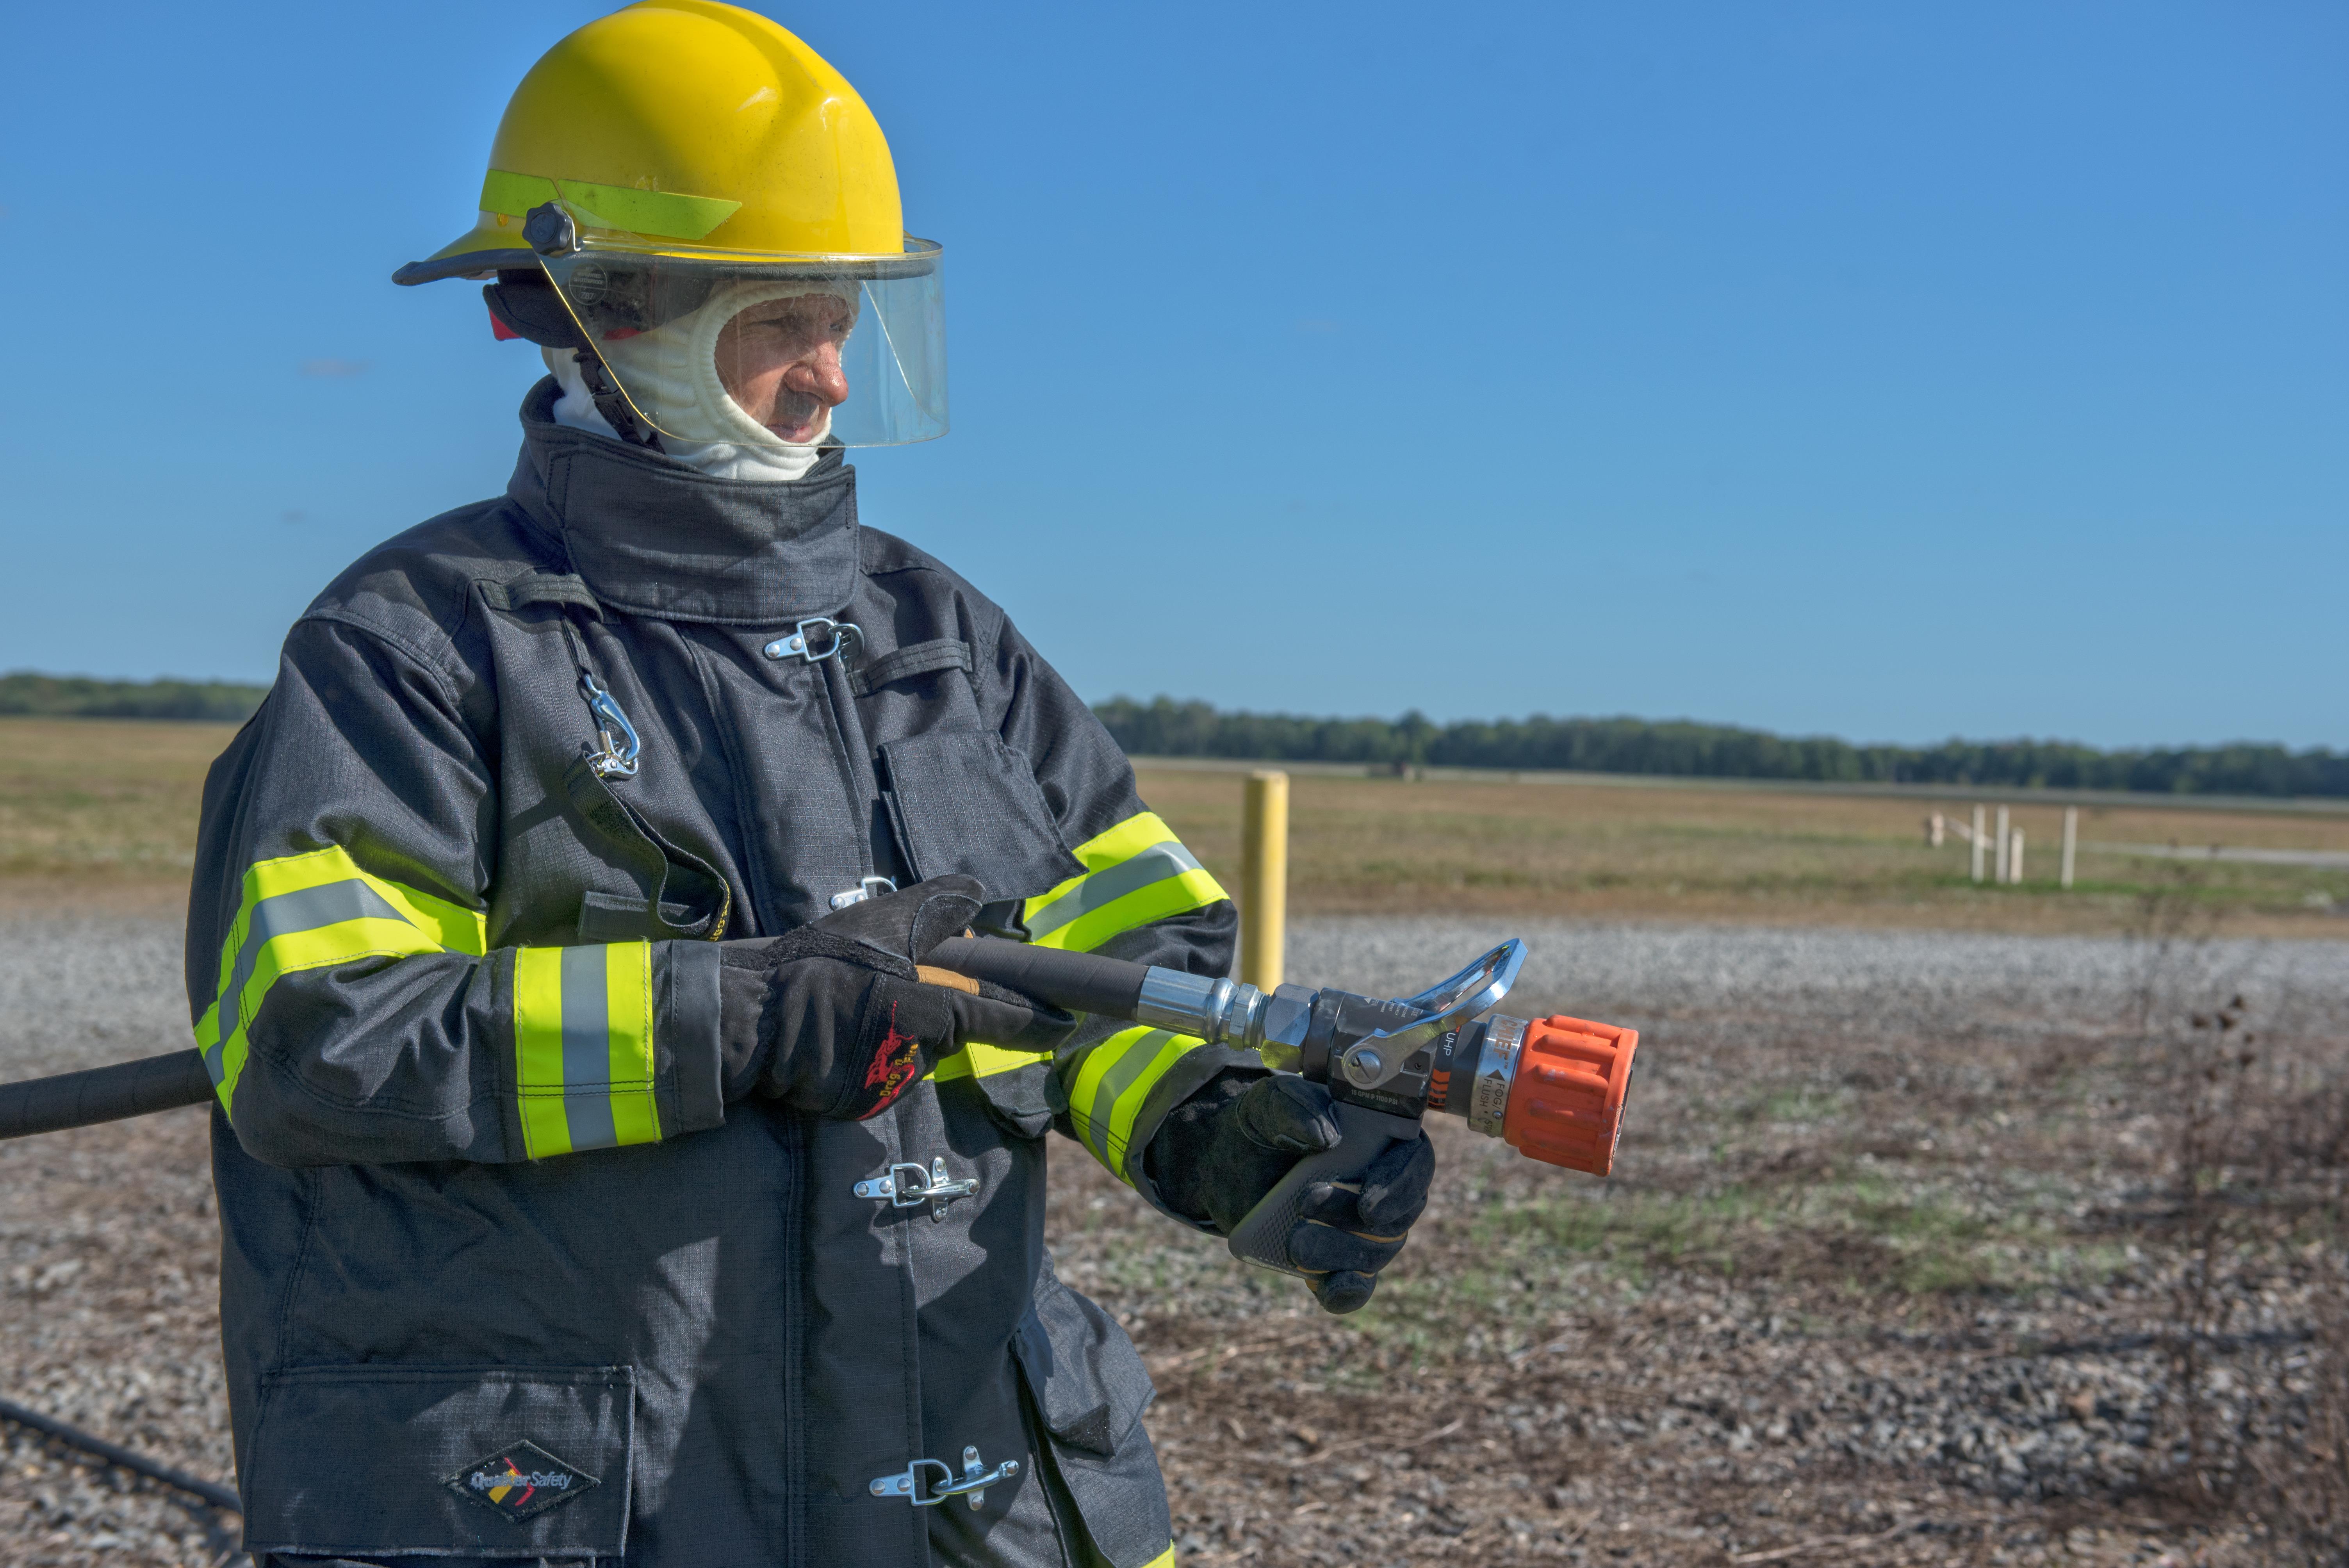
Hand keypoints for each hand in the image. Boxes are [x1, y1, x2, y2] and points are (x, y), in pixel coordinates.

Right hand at [720, 876, 1074, 1119]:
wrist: (755, 1016)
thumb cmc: (818, 963)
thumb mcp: (878, 922)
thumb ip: (934, 908)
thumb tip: (977, 892)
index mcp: (928, 1006)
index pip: (994, 1014)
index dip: (1032, 1021)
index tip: (1064, 1025)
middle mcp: (918, 1052)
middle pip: (944, 1034)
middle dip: (926, 1014)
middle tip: (877, 992)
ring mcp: (890, 1082)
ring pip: (911, 1055)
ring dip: (893, 1034)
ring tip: (847, 1010)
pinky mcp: (861, 1103)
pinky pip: (881, 1077)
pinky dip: (867, 1058)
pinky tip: (835, 1039)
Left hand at [1152, 1073, 1435, 1313]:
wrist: (1226, 1158)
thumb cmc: (1264, 1121)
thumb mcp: (1272, 1100)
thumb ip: (1298, 1105)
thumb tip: (1328, 1137)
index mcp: (1384, 1140)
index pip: (1416, 1163)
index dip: (1401, 1186)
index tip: (1368, 1204)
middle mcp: (1384, 1188)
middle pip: (1398, 1215)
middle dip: (1354, 1219)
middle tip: (1306, 1203)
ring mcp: (1363, 1230)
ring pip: (1375, 1253)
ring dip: (1339, 1251)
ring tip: (1294, 1241)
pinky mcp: (1336, 1260)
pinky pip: (1354, 1287)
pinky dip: (1345, 1292)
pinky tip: (1332, 1287)